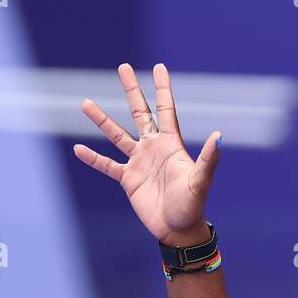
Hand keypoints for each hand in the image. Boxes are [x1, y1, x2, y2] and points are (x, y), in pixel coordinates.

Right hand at [73, 63, 220, 244]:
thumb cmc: (192, 206)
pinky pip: (107, 165)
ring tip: (85, 103)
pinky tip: (78, 149)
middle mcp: (153, 149)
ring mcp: (139, 163)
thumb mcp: (200, 182)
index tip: (159, 67)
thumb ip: (208, 159)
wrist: (178, 230)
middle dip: (132, 90)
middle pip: (140, 113)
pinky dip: (94, 158)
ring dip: (101, 120)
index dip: (162, 89)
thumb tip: (219, 137)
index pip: (166, 110)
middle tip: (123, 67)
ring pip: (117, 135)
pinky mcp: (128, 179)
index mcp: (171, 145)